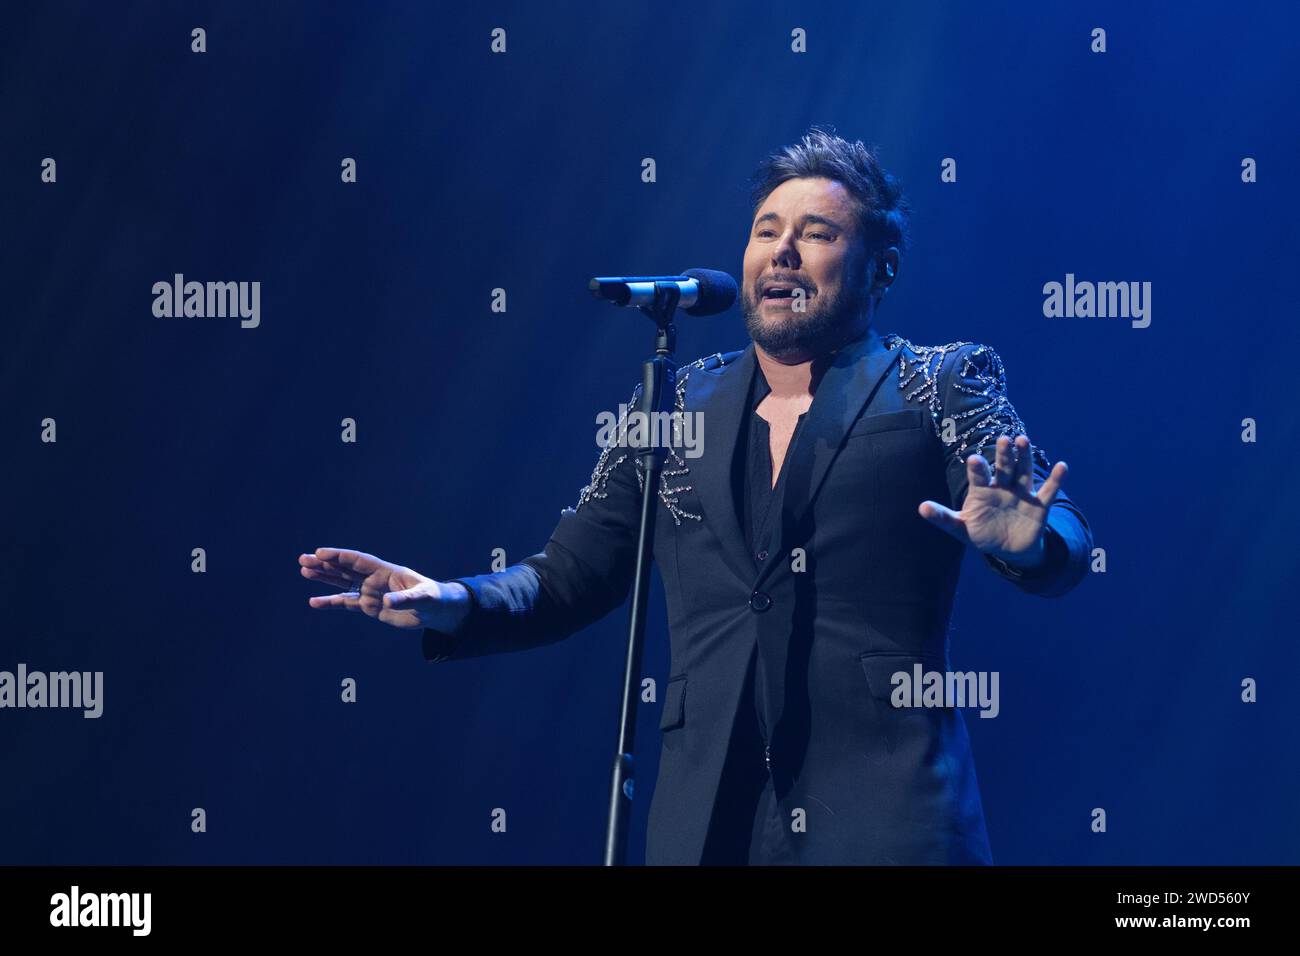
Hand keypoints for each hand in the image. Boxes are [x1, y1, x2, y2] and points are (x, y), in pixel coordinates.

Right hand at [298, 547, 470, 631]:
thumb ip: (405, 599)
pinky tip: (314, 602)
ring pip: (342, 583)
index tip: (321, 553)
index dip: (340, 556)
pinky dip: (330, 603)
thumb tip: (386, 601)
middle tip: (303, 559)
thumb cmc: (432, 598)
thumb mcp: (423, 598)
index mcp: (386, 571)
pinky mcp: (369, 606)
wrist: (434, 611)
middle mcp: (374, 579)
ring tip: (304, 571)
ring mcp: (370, 592)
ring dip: (324, 577)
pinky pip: (346, 603)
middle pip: (345, 569)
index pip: (358, 560)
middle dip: (325, 564)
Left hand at [917, 435, 1067, 566]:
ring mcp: (1021, 494)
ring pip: (1024, 472)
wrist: (1008, 549)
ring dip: (1025, 458)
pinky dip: (1057, 480)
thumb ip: (943, 518)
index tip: (974, 459)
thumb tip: (921, 507)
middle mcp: (1002, 487)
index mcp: (982, 491)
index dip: (977, 469)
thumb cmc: (981, 533)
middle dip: (1003, 455)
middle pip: (1003, 468)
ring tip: (1023, 441)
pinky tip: (1063, 466)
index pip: (979, 477)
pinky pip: (1049, 491)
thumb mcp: (960, 528)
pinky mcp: (1039, 506)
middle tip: (1003, 439)